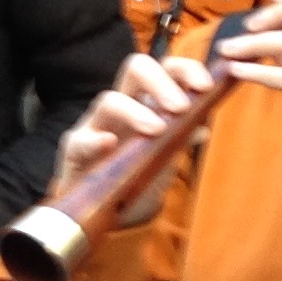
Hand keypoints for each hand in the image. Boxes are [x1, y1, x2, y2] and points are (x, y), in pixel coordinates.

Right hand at [49, 48, 210, 223]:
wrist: (105, 211)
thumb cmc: (135, 177)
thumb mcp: (163, 159)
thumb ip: (179, 140)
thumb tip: (202, 128)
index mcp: (148, 101)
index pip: (167, 70)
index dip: (186, 70)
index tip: (205, 86)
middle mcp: (122, 105)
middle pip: (136, 68)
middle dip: (160, 81)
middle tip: (179, 107)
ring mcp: (96, 125)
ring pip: (109, 100)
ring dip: (134, 111)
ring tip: (156, 130)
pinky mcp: (75, 150)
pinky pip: (81, 141)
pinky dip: (95, 141)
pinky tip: (109, 144)